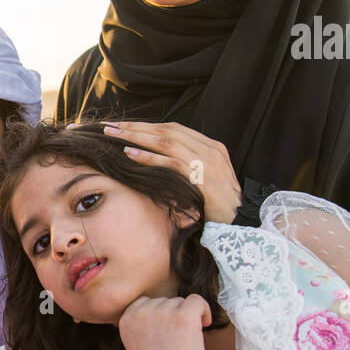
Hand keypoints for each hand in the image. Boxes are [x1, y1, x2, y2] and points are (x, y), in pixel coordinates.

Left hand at [100, 121, 240, 223]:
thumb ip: (186, 165)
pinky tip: (130, 154)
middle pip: (167, 130)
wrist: (239, 224)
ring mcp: (208, 163)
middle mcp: (210, 150)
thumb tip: (154, 156)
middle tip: (109, 126)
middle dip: (136, 126)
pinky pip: (172, 163)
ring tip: (113, 135)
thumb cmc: (216, 206)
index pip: (173, 129)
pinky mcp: (203, 179)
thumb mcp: (203, 179)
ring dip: (137, 137)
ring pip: (167, 142)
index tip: (121, 125)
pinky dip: (150, 157)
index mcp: (211, 147)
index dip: (146, 125)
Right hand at [118, 294, 211, 349]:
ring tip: (184, 345)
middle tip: (176, 345)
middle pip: (165, 301)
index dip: (160, 317)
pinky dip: (204, 312)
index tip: (166, 336)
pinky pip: (198, 301)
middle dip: (174, 318)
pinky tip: (204, 327)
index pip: (146, 302)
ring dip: (188, 319)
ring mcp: (161, 312)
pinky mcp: (183, 316)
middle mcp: (140, 312)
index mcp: (126, 320)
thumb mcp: (140, 345)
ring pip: (181, 302)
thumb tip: (169, 306)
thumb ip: (146, 325)